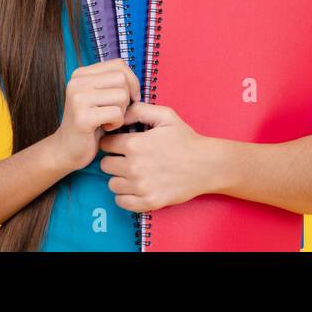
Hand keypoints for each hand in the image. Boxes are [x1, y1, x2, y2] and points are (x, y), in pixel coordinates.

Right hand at [49, 59, 139, 171]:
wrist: (67, 149)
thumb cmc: (91, 122)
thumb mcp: (100, 96)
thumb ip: (113, 82)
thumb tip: (136, 81)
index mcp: (81, 74)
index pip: (119, 64)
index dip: (131, 80)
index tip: (130, 97)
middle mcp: (77, 83)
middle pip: (122, 79)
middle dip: (126, 98)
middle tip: (115, 111)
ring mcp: (78, 99)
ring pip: (122, 95)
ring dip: (121, 111)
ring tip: (108, 119)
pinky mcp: (82, 117)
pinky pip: (116, 113)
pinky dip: (117, 123)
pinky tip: (105, 128)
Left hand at [98, 103, 230, 212]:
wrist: (207, 165)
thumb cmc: (186, 139)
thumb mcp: (166, 116)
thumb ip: (139, 110)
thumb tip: (119, 114)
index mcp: (134, 144)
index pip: (105, 144)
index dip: (113, 142)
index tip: (123, 143)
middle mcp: (134, 167)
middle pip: (105, 165)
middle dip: (114, 160)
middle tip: (130, 159)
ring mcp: (140, 187)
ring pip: (112, 184)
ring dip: (120, 178)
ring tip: (135, 173)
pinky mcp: (148, 202)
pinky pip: (121, 201)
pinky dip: (125, 196)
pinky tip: (136, 187)